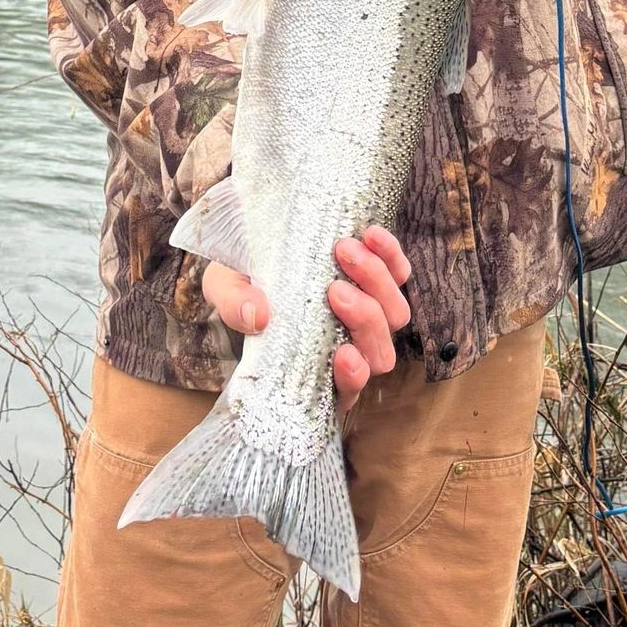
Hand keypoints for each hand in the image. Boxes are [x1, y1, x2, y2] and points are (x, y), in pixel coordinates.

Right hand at [202, 225, 411, 416]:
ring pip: (396, 315)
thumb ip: (234, 305)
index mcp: (313, 366)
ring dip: (378, 284)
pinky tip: (369, 235)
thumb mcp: (225, 290)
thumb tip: (257, 317)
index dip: (353, 379)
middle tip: (334, 289)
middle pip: (380, 353)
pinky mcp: (380, 279)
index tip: (344, 354)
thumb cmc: (239, 282)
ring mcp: (369, 314)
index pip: (345, 391)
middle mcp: (348, 346)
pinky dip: (390, 256)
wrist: (251, 244)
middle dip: (365, 321)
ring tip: (343, 251)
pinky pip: (400, 273)